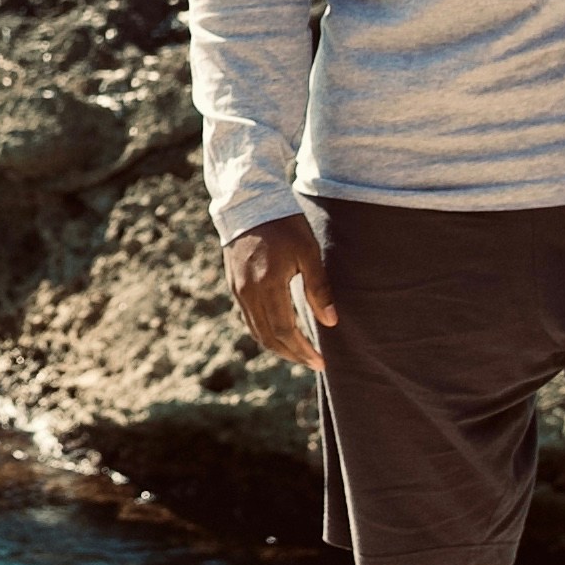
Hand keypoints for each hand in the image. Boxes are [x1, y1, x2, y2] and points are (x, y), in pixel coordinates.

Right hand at [224, 213, 336, 371]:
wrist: (249, 202)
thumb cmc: (285, 224)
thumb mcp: (308, 252)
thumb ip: (318, 289)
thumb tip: (330, 323)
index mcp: (267, 284)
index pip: (284, 331)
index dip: (303, 350)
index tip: (321, 362)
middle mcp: (248, 292)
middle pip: (268, 337)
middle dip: (292, 354)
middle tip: (313, 363)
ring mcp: (237, 290)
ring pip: (256, 331)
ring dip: (278, 347)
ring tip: (300, 353)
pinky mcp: (234, 286)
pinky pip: (249, 319)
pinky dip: (265, 332)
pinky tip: (280, 333)